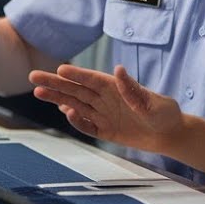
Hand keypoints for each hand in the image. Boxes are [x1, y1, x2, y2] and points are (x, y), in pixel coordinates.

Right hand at [30, 64, 181, 149]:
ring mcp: (104, 113)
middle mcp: (106, 98)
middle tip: (34, 77)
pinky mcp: (105, 129)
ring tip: (38, 92)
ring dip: (57, 98)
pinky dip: (76, 120)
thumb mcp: (154, 102)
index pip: (91, 79)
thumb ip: (133, 90)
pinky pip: (86, 125)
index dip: (76, 74)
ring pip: (76, 104)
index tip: (59, 69)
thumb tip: (119, 70)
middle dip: (55, 83)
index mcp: (116, 87)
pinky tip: (65, 113)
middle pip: (76, 89)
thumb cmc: (166, 114)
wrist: (170, 134)